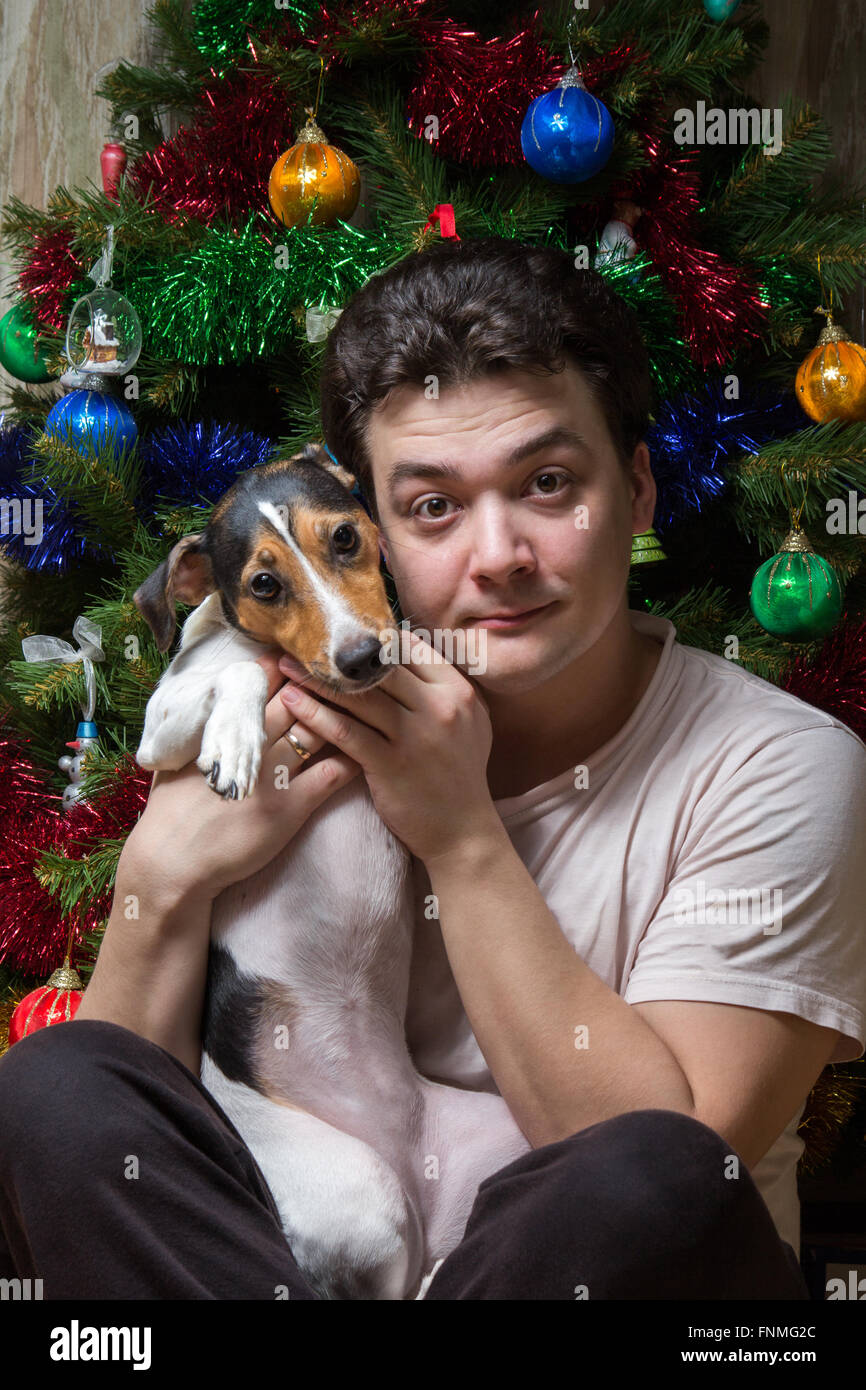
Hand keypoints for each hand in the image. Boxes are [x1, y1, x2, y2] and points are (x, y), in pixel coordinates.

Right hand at [122, 653, 361, 903]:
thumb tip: (203, 712)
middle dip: (318, 684)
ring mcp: (273, 775)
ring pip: (317, 730)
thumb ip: (194, 734)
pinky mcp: (290, 806)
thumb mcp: (174, 761)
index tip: (298, 655)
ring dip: (341, 716)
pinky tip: (366, 748)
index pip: (258, 688)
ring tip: (365, 704)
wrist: (173, 862)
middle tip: (342, 670)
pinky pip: (330, 774)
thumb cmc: (169, 813)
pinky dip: (350, 758)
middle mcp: (251, 746)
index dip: (281, 668)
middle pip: (295, 701)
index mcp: (224, 731)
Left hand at [271, 633, 503, 865]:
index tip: (342, 635)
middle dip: (338, 653)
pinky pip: (345, 731)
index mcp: (458, 691)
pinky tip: (293, 702)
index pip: (409, 648)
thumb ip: (441, 688)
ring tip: (286, 667)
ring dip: (317, 679)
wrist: (462, 830)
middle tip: (302, 642)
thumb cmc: (459, 774)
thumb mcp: (468, 723)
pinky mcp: (389, 763)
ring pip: (357, 696)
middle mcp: (439, 707)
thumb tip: (407, 650)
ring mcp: (414, 736)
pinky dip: (315, 713)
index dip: (372, 638)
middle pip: (379, 668)